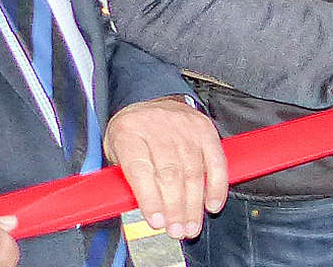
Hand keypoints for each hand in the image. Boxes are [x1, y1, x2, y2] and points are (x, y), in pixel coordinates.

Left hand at [102, 97, 226, 240]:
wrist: (151, 101)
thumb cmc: (133, 134)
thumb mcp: (116, 152)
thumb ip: (125, 179)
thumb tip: (132, 211)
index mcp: (129, 132)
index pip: (140, 169)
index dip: (150, 198)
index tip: (157, 222)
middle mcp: (158, 127)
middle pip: (170, 172)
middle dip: (175, 207)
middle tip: (176, 231)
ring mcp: (184, 128)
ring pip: (192, 171)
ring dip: (193, 204)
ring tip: (190, 226)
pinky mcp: (205, 130)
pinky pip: (215, 161)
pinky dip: (216, 186)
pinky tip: (212, 205)